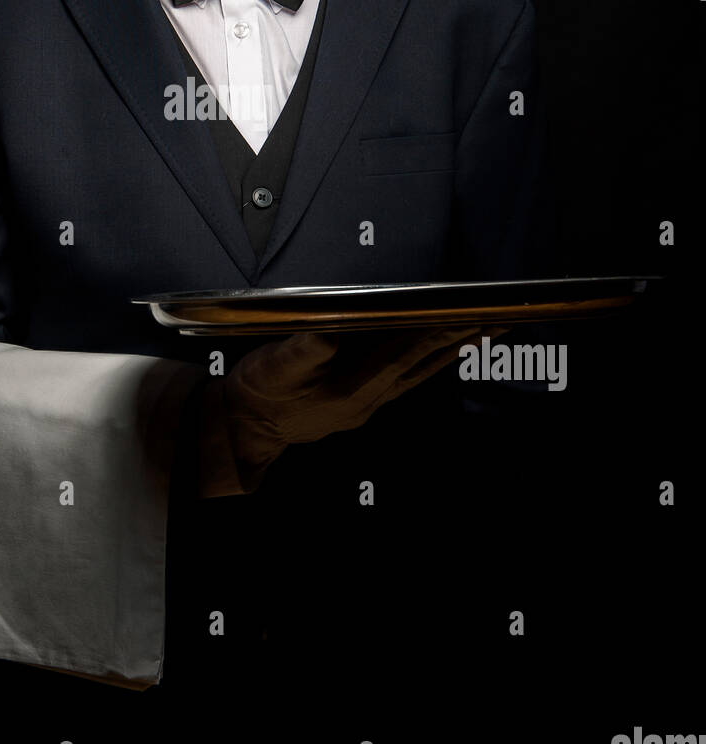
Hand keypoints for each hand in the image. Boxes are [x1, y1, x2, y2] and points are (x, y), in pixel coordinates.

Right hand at [220, 324, 507, 486]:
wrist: (244, 428)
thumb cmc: (259, 393)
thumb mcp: (275, 366)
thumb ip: (305, 349)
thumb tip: (332, 328)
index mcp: (354, 389)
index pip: (408, 353)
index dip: (440, 332)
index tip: (471, 315)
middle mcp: (369, 399)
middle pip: (427, 365)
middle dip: (462, 342)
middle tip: (499, 321)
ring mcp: (367, 404)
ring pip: (421, 373)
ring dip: (453, 352)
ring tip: (483, 332)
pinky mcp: (359, 401)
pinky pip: (406, 377)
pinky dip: (429, 360)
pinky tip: (437, 351)